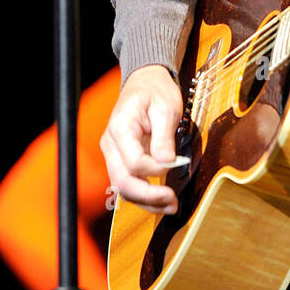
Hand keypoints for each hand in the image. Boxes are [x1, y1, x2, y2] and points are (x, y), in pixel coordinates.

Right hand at [100, 64, 182, 214]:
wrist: (145, 83)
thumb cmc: (155, 91)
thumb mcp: (166, 107)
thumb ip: (164, 136)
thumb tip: (167, 162)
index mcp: (120, 129)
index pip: (134, 162)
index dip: (156, 169)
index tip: (178, 164)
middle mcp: (112, 145)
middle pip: (122, 182)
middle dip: (148, 196)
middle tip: (173, 200)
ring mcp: (114, 155)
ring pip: (124, 188)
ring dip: (147, 202)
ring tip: (171, 206)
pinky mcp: (122, 161)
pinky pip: (129, 184)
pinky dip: (145, 196)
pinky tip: (163, 200)